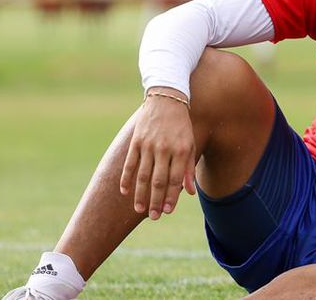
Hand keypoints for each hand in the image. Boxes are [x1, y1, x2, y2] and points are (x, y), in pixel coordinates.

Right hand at [120, 87, 196, 219]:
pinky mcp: (136, 141)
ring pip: (142, 175)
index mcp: (180, 150)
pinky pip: (129, 163)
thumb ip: (188, 168)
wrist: (167, 99)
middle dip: (155, 201)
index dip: (171, 197)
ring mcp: (148, 145)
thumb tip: (188, 192)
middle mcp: (164, 149)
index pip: (174, 180)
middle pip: (158, 181)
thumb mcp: (190, 144)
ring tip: (139, 209)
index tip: (167, 211)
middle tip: (153, 217)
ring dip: (140, 194)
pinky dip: (126, 178)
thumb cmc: (181, 125)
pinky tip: (125, 192)